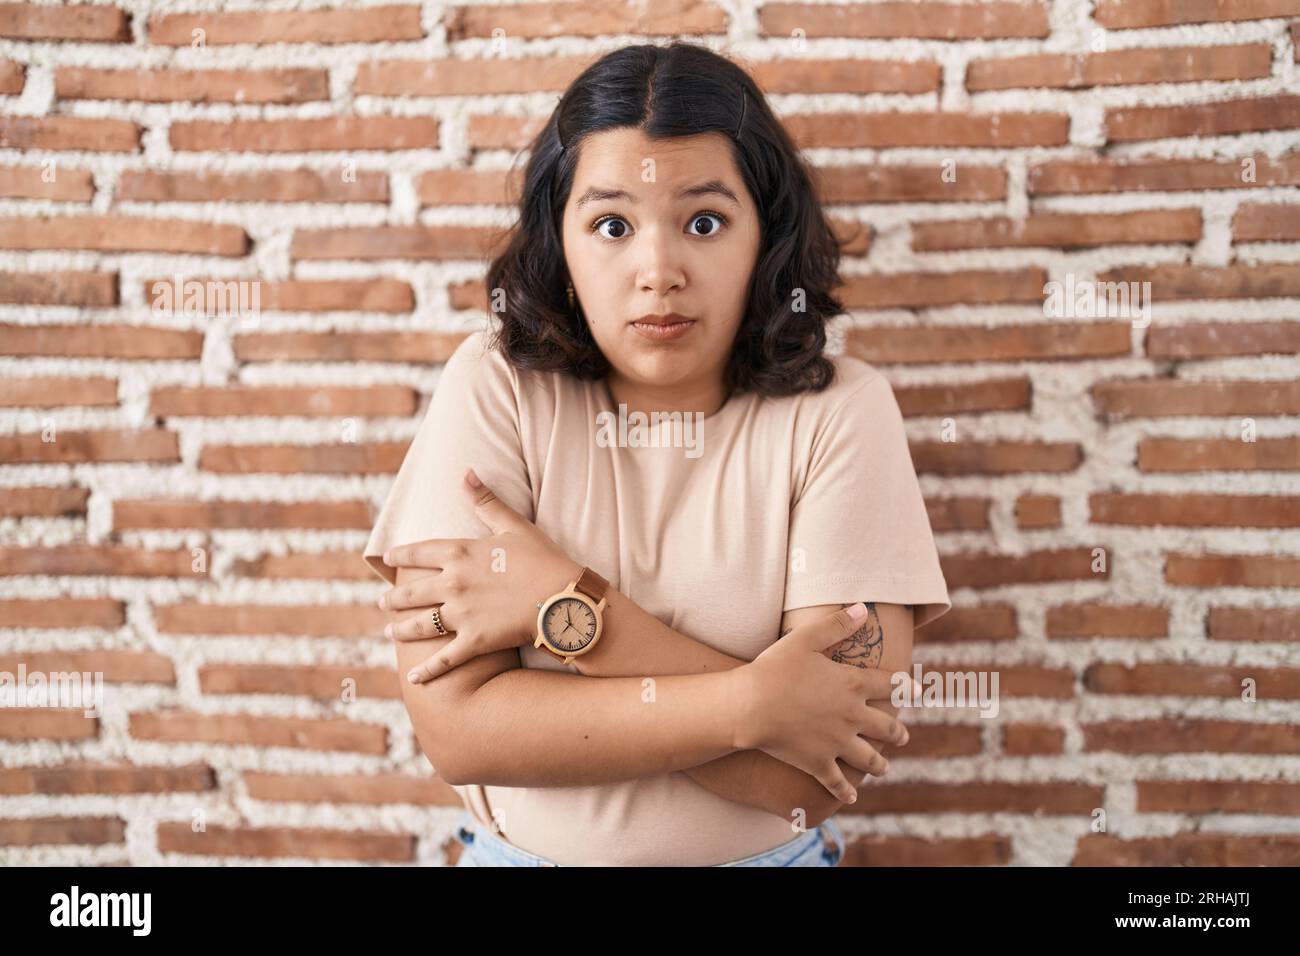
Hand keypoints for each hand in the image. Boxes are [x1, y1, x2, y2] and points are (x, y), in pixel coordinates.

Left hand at [379, 468, 583, 683]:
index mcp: (460, 553)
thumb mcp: (515, 525)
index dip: (401, 555)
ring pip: (419, 624)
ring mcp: (461, 615)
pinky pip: (444, 659)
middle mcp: (453, 583)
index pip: (419, 552)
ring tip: (388, 630)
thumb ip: (487, 501)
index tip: (387, 559)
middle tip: (382, 602)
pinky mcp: (474, 642)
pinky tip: (413, 678)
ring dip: (400, 628)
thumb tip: (467, 472)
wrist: (563, 597)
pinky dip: (427, 671)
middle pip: (412, 591)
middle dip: (393, 597)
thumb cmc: (543, 559)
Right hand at [731, 603, 913, 802]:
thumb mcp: (805, 639)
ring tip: (884, 767)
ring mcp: (837, 743)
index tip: (915, 690)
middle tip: (902, 736)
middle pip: (886, 726)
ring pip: (869, 758)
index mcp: (852, 684)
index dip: (904, 686)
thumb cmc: (774, 669)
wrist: (750, 706)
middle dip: (897, 732)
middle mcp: (852, 716)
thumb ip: (836, 624)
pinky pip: (837, 782)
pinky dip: (846, 791)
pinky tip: (852, 797)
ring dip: (879, 764)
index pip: (889, 685)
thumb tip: (863, 608)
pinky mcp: (819, 763)